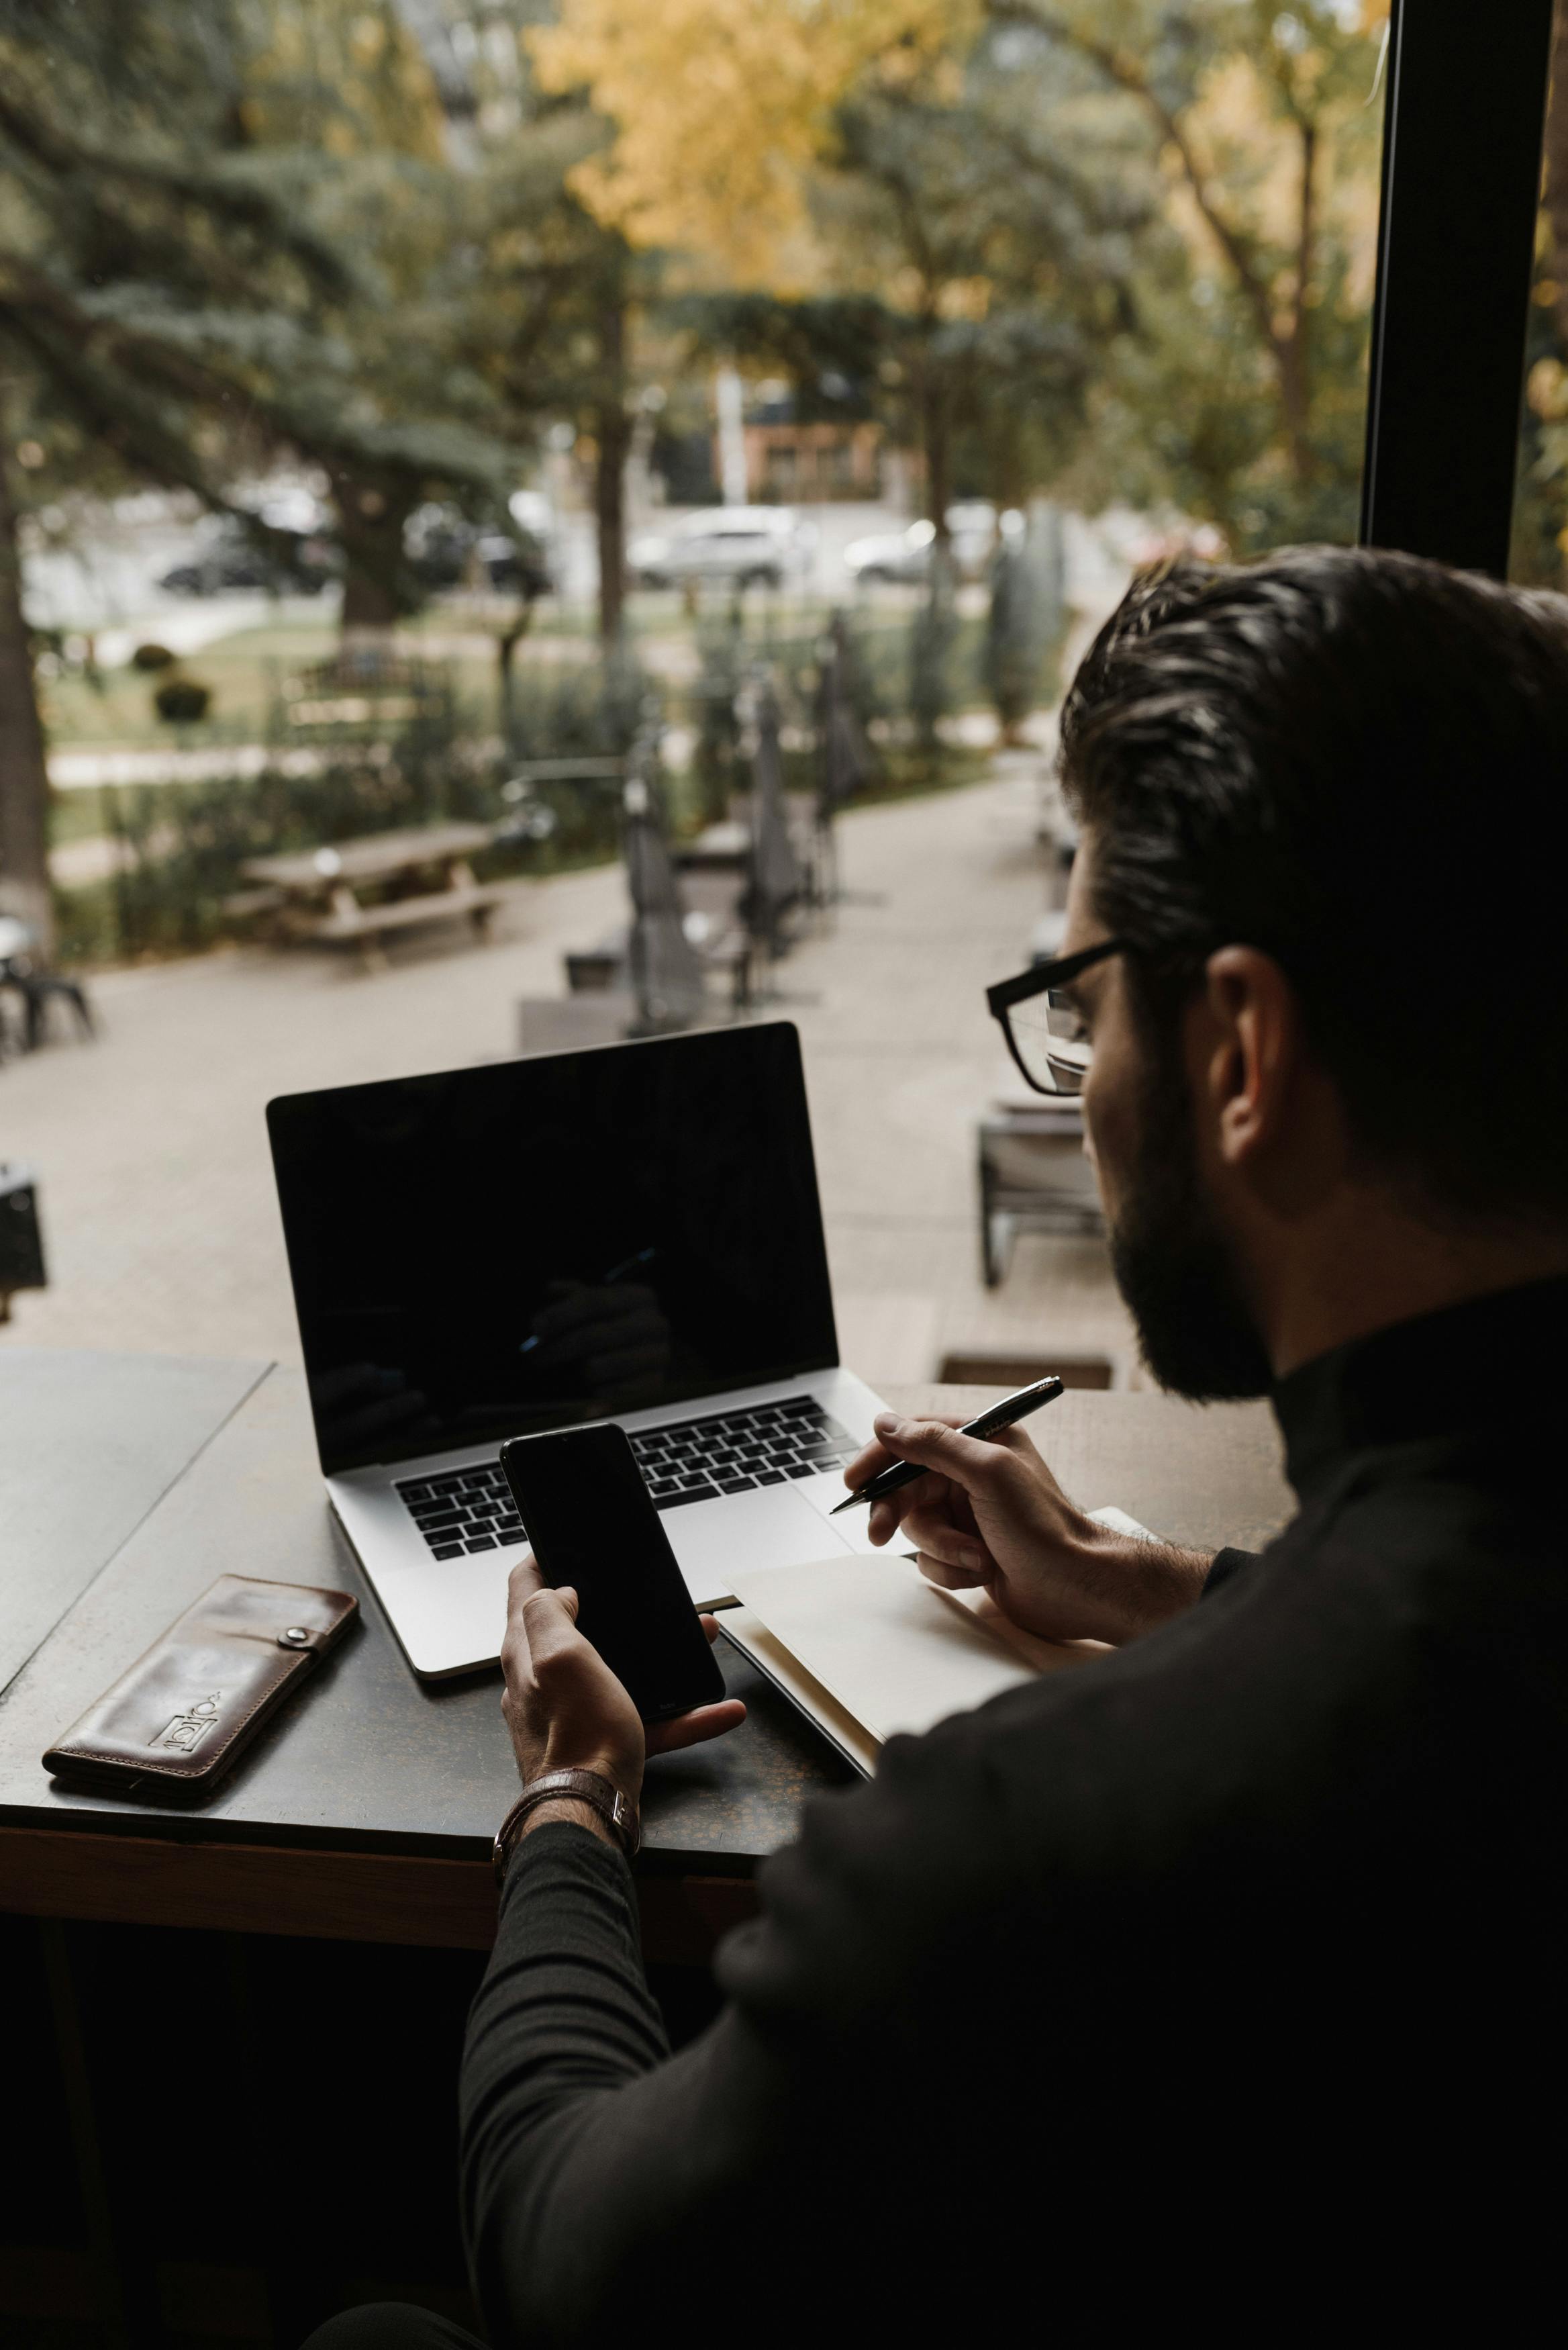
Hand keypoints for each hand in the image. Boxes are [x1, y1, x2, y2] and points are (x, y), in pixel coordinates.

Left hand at [500, 1554, 745, 1817]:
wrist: (591, 1811)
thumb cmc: (575, 1736)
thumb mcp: (560, 1657)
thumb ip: (549, 1614)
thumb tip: (558, 1592)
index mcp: (527, 1652)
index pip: (521, 1589)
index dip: (541, 1559)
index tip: (562, 1543)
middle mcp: (543, 1682)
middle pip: (576, 1630)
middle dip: (614, 1609)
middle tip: (642, 1594)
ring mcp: (573, 1714)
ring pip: (622, 1672)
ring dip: (661, 1657)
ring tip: (700, 1640)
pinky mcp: (603, 1744)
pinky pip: (651, 1720)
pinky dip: (685, 1714)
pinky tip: (719, 1710)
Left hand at [523, 1281, 670, 1394]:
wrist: (648, 1360)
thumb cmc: (615, 1327)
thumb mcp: (598, 1305)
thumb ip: (573, 1295)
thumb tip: (550, 1290)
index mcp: (640, 1297)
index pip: (593, 1302)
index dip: (560, 1315)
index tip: (536, 1328)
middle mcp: (655, 1325)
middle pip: (593, 1336)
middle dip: (558, 1348)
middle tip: (535, 1357)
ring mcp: (658, 1357)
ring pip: (596, 1367)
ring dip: (576, 1372)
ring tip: (572, 1371)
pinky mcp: (653, 1387)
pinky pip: (606, 1394)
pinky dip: (592, 1393)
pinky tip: (591, 1387)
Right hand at [842, 1412, 1210, 1646]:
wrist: (1077, 1588)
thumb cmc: (1044, 1528)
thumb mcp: (989, 1474)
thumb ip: (935, 1445)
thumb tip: (887, 1424)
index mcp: (982, 1442)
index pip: (914, 1438)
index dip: (880, 1457)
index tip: (854, 1480)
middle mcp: (972, 1475)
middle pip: (907, 1486)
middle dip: (898, 1513)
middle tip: (879, 1532)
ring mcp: (969, 1515)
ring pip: (918, 1527)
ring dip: (943, 1547)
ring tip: (976, 1557)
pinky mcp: (968, 1551)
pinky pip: (931, 1559)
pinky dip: (951, 1569)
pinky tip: (982, 1572)